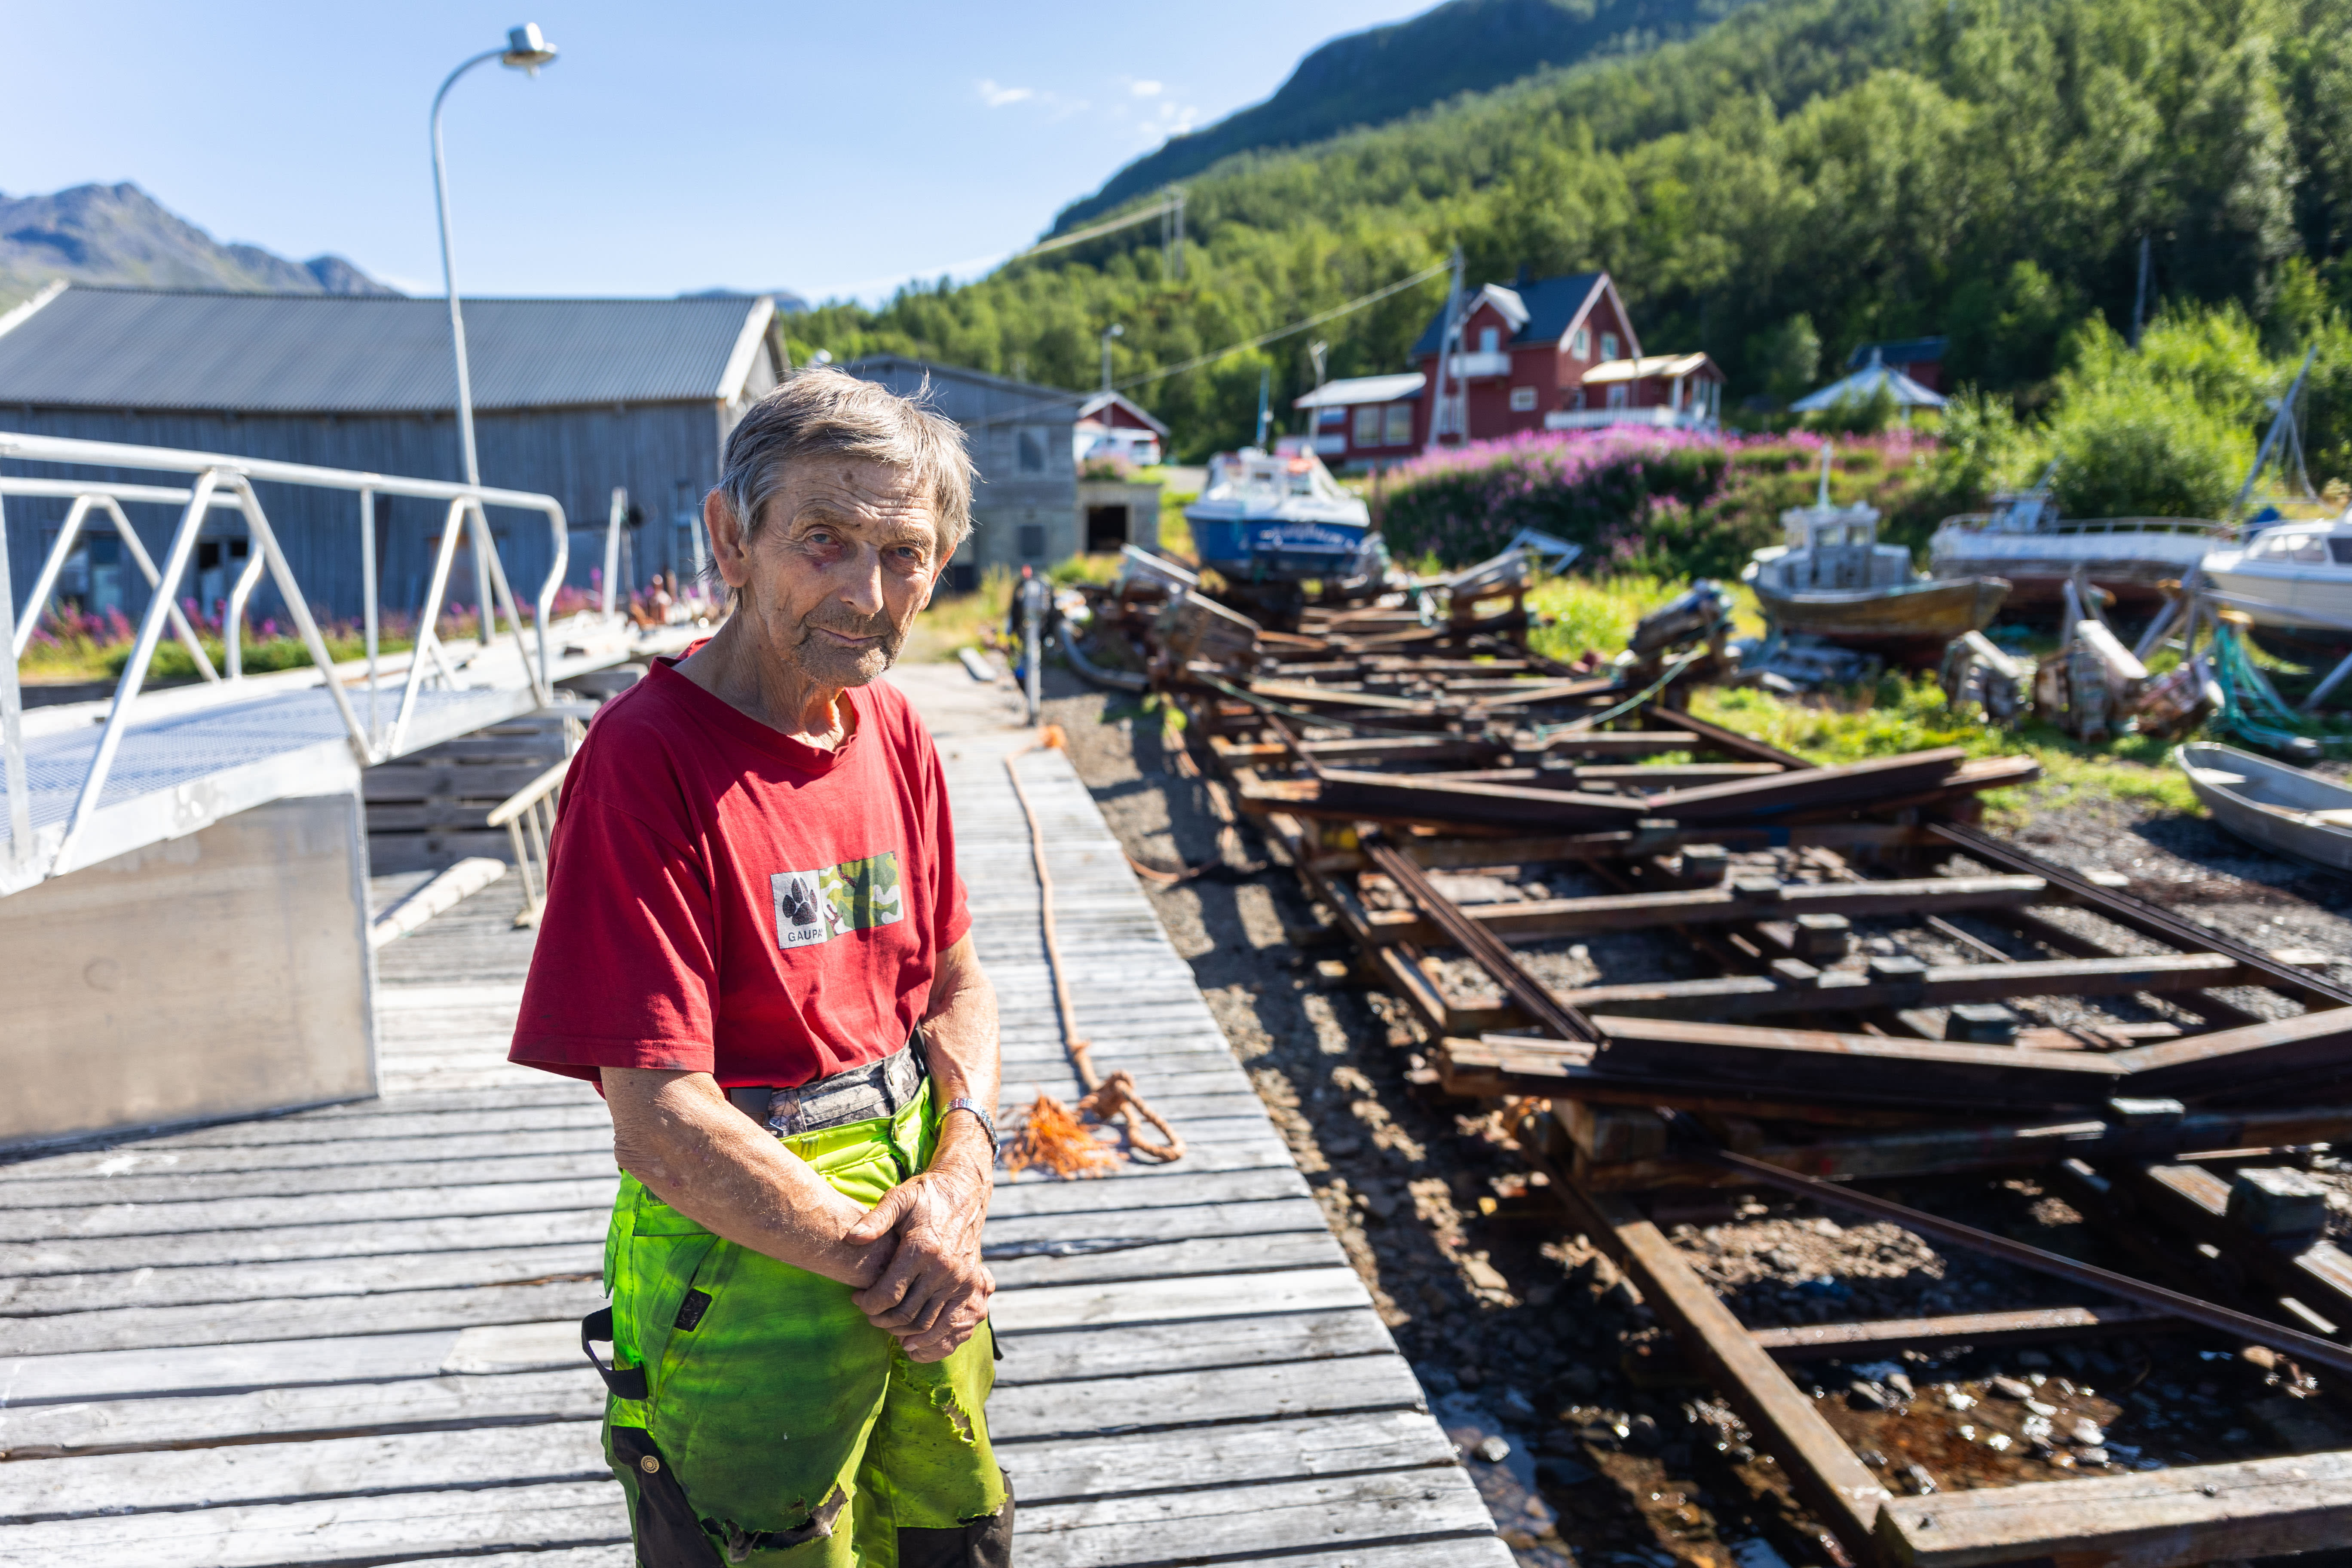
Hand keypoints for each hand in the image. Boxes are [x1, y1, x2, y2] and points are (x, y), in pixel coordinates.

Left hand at [842, 1131, 994, 1360]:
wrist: (965, 1193)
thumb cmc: (926, 1195)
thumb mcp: (899, 1198)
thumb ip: (875, 1219)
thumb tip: (852, 1238)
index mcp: (923, 1249)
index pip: (889, 1293)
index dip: (868, 1303)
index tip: (856, 1299)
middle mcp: (944, 1268)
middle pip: (905, 1313)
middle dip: (880, 1319)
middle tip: (868, 1313)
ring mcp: (959, 1280)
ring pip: (925, 1323)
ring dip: (901, 1330)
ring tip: (885, 1322)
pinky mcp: (970, 1286)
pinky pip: (948, 1323)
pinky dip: (929, 1337)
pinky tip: (911, 1339)